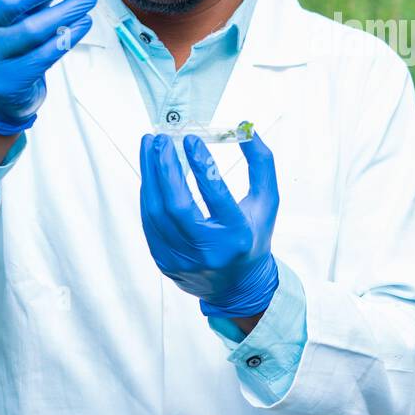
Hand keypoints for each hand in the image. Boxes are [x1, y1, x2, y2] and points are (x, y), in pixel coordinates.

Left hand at [138, 131, 279, 318]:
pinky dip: (148, 195)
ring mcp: (182, 259)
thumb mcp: (266, 203)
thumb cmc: (252, 236)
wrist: (238, 285)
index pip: (216, 197)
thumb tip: (245, 128)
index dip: (202, 166)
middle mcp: (208, 251)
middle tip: (160, 139)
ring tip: (149, 146)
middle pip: (177, 206)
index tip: (190, 139)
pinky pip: (149, 223)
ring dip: (150, 175)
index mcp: (237, 237)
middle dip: (165, 168)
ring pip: (156, 213)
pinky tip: (150, 173)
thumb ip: (261, 165)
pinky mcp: (164, 261)